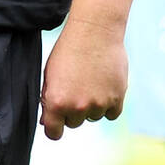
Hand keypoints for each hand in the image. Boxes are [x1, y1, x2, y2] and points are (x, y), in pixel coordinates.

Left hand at [39, 16, 127, 141]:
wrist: (94, 31)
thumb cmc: (68, 50)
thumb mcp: (50, 75)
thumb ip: (49, 100)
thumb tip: (47, 122)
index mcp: (56, 102)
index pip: (54, 133)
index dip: (54, 127)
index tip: (56, 122)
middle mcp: (77, 107)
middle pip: (74, 123)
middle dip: (73, 110)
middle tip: (75, 88)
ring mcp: (99, 104)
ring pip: (94, 117)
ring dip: (92, 105)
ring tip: (90, 80)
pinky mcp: (117, 98)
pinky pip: (111, 114)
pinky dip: (109, 104)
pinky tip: (104, 86)